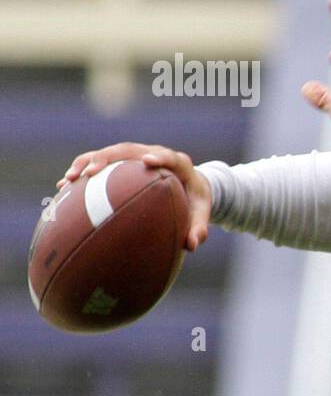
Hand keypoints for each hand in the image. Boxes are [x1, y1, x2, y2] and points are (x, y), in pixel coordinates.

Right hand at [57, 143, 211, 251]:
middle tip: (91, 172)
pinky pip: (98, 162)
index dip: (158, 157)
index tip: (147, 161)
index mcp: (178, 163)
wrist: (188, 184)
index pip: (168, 156)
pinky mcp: (121, 162)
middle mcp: (153, 153)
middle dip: (107, 158)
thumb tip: (192, 245)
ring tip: (68, 180)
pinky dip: (81, 171)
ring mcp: (135, 156)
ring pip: (108, 154)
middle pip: (128, 150)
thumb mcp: (201, 212)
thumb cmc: (194, 199)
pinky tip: (63, 187)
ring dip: (86, 163)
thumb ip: (199, 227)